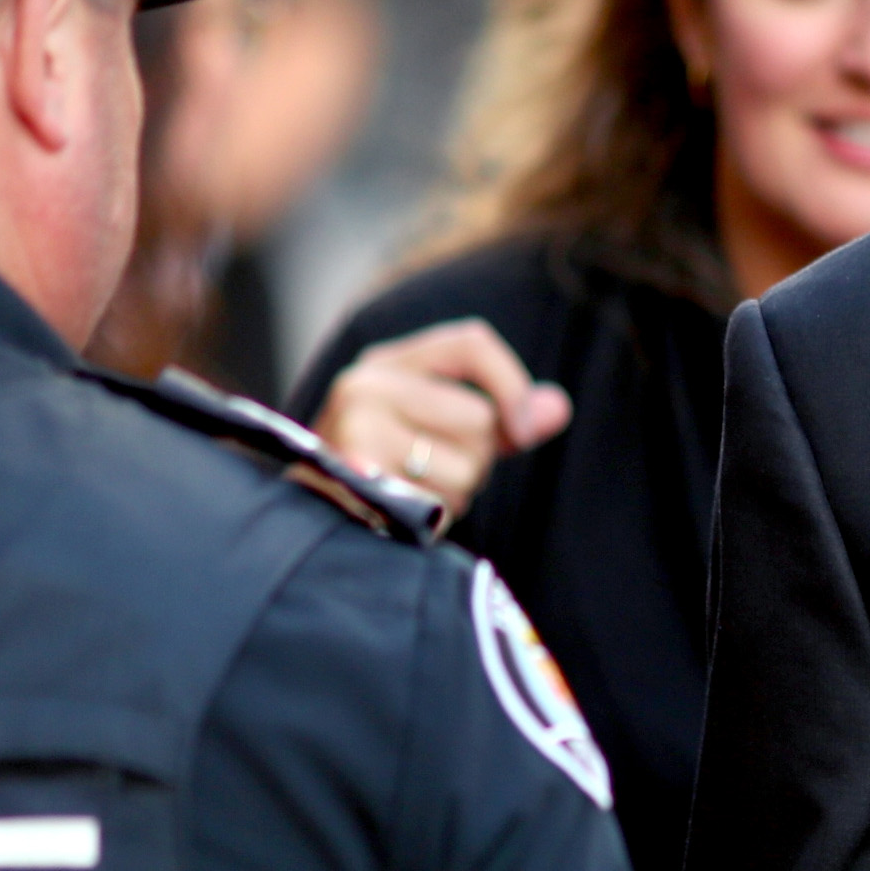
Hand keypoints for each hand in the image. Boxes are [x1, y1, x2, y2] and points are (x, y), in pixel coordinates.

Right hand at [312, 319, 570, 512]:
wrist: (312, 528)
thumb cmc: (383, 477)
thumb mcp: (441, 432)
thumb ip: (501, 417)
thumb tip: (557, 407)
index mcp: (388, 363)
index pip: (472, 343)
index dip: (512, 386)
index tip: (521, 433)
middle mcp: (367, 383)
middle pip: (480, 419)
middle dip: (474, 460)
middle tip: (428, 475)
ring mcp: (357, 425)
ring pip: (467, 467)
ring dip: (455, 495)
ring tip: (411, 494)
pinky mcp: (359, 473)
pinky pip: (441, 502)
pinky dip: (435, 518)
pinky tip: (401, 515)